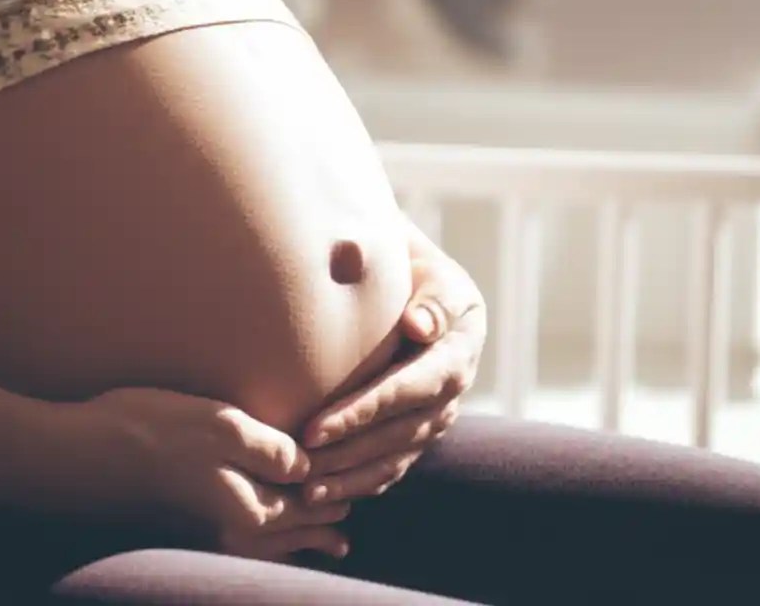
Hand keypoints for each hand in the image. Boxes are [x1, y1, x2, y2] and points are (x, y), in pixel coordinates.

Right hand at [77, 387, 349, 560]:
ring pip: (272, 543)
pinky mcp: (184, 526)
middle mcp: (233, 533)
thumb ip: (273, 450)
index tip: (373, 476)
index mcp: (251, 509)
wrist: (75, 456)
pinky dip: (273, 541)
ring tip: (334, 542)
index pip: (314, 502)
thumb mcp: (223, 426)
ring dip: (306, 536)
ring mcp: (206, 533)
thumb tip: (309, 469)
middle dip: (331, 519)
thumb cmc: (149, 430)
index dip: (342, 488)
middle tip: (363, 511)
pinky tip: (271, 536)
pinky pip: (244, 544)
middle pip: (297, 529)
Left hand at [299, 248, 485, 503]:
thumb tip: (419, 327)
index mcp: (460, 349)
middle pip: (401, 432)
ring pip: (395, 457)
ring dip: (351, 478)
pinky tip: (322, 493)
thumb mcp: (431, 270)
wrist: (416, 276)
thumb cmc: (413, 266)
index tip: (315, 428)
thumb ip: (431, 297)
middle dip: (348, 451)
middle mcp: (453, 391)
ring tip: (306, 492)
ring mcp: (436, 416)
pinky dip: (358, 483)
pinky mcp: (418, 431)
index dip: (364, 412)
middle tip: (299, 462)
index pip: (409, 388)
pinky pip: (392, 466)